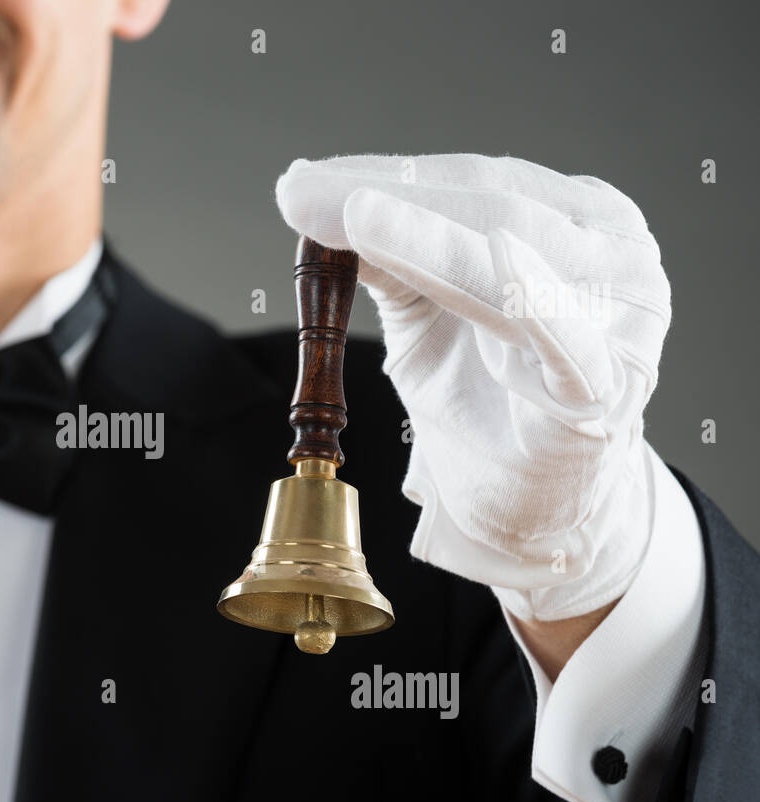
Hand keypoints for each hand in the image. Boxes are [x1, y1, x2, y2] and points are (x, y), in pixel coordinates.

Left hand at [275, 153, 670, 621]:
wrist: (528, 505)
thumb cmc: (486, 400)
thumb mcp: (425, 315)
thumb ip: (389, 260)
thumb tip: (315, 199)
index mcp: (575, 221)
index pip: (473, 183)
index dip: (386, 176)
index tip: (303, 181)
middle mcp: (611, 253)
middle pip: (491, 205)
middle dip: (390, 196)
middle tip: (303, 193)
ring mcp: (619, 316)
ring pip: (514, 256)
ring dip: (428, 234)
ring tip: (358, 213)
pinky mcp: (608, 385)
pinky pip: (562, 337)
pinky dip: (530, 296)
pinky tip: (500, 256)